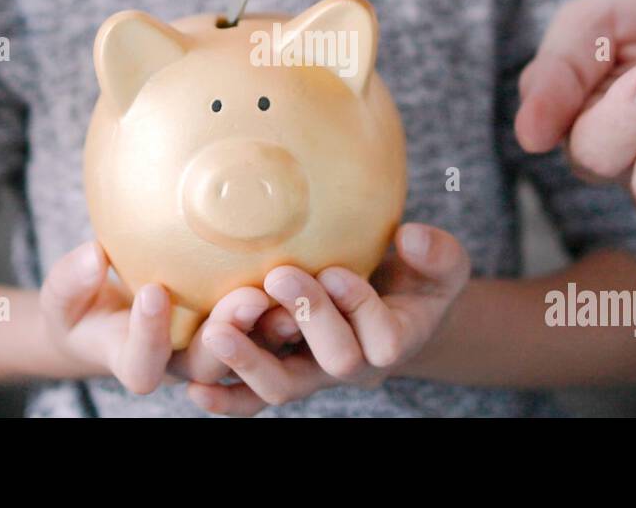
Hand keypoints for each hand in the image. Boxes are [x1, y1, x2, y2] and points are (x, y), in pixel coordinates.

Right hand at [39, 241, 273, 392]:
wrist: (110, 312)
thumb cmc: (82, 303)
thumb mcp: (63, 294)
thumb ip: (72, 280)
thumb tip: (94, 254)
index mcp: (133, 359)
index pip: (143, 362)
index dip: (150, 335)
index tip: (152, 290)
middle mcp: (180, 363)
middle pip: (210, 364)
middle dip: (228, 335)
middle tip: (245, 299)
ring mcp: (215, 350)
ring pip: (249, 351)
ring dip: (268, 325)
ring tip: (284, 289)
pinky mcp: (244, 330)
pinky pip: (270, 328)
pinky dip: (287, 306)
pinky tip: (308, 274)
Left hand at [185, 223, 468, 415]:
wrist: (391, 308)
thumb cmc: (415, 279)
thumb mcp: (438, 264)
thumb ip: (435, 253)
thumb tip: (410, 236)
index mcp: (395, 337)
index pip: (384, 339)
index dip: (361, 310)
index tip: (339, 273)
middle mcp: (352, 363)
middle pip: (335, 361)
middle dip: (308, 317)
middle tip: (281, 274)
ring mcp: (312, 373)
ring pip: (283, 386)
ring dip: (251, 360)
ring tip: (222, 330)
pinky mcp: (279, 371)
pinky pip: (250, 399)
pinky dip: (226, 398)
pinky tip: (197, 389)